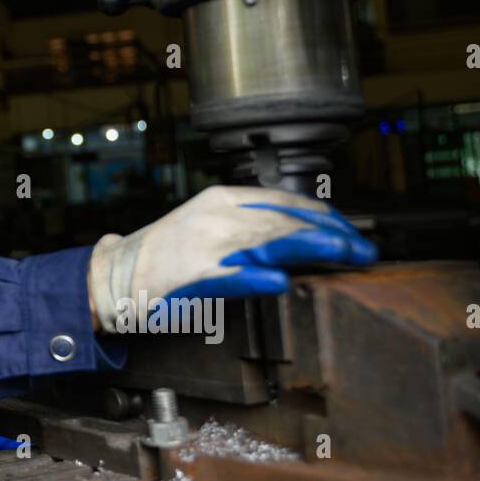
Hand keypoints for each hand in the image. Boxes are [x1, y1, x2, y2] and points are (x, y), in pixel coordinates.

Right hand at [87, 185, 375, 333]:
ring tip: (344, 254)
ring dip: (312, 248)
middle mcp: (217, 216)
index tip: (352, 233)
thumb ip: (249, 225)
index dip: (326, 217)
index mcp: (222, 199)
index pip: (287, 202)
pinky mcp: (193, 276)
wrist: (115, 274)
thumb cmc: (164, 255)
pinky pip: (232, 275)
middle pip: (286, 221)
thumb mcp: (207, 224)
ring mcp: (206, 245)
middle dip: (332, 235)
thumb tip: (300, 235)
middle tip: (365, 251)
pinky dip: (257, 276)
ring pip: (269, 241)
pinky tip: (280, 281)